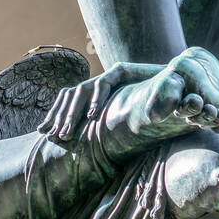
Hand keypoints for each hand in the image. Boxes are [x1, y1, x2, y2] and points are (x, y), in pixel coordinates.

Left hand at [38, 62, 153, 144]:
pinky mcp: (123, 70)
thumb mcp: (122, 118)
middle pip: (71, 95)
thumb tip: (84, 148)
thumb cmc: (148, 106)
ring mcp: (109, 75)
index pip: (68, 100)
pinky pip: (105, 83)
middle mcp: (99, 83)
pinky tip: (92, 115)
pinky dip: (97, 99)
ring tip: (67, 131)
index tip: (43, 132)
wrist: (175, 86)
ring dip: (73, 111)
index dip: (54, 115)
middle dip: (59, 117)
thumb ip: (106, 126)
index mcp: (95, 93)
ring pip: (82, 90)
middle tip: (53, 137)